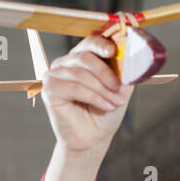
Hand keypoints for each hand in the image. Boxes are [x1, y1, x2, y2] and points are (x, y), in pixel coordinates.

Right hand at [40, 34, 135, 153]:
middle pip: (85, 57)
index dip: (101, 44)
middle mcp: (65, 64)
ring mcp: (54, 75)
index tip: (113, 51)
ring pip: (81, 74)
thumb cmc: (104, 112)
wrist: (94, 138)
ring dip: (102, 90)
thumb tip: (130, 56)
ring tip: (115, 102)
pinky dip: (93, 97)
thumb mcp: (120, 89)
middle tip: (118, 89)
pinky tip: (105, 106)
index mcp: (80, 58)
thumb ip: (123, 71)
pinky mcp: (49, 90)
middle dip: (105, 74)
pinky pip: (74, 88)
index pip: (89, 43)